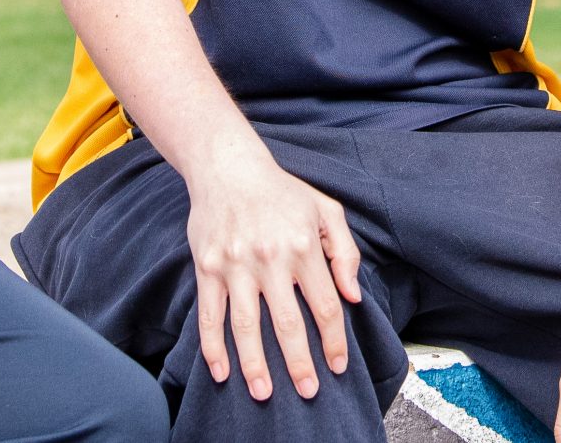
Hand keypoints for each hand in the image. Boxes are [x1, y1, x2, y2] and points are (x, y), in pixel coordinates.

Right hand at [184, 149, 363, 401]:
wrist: (228, 167)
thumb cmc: (282, 191)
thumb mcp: (325, 210)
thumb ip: (345, 252)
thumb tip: (353, 295)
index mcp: (303, 246)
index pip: (325, 305)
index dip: (334, 341)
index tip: (337, 365)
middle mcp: (270, 258)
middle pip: (289, 324)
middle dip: (300, 364)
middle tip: (308, 391)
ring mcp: (236, 265)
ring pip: (247, 327)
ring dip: (256, 365)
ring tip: (264, 392)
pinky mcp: (208, 268)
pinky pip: (210, 315)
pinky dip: (213, 348)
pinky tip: (221, 371)